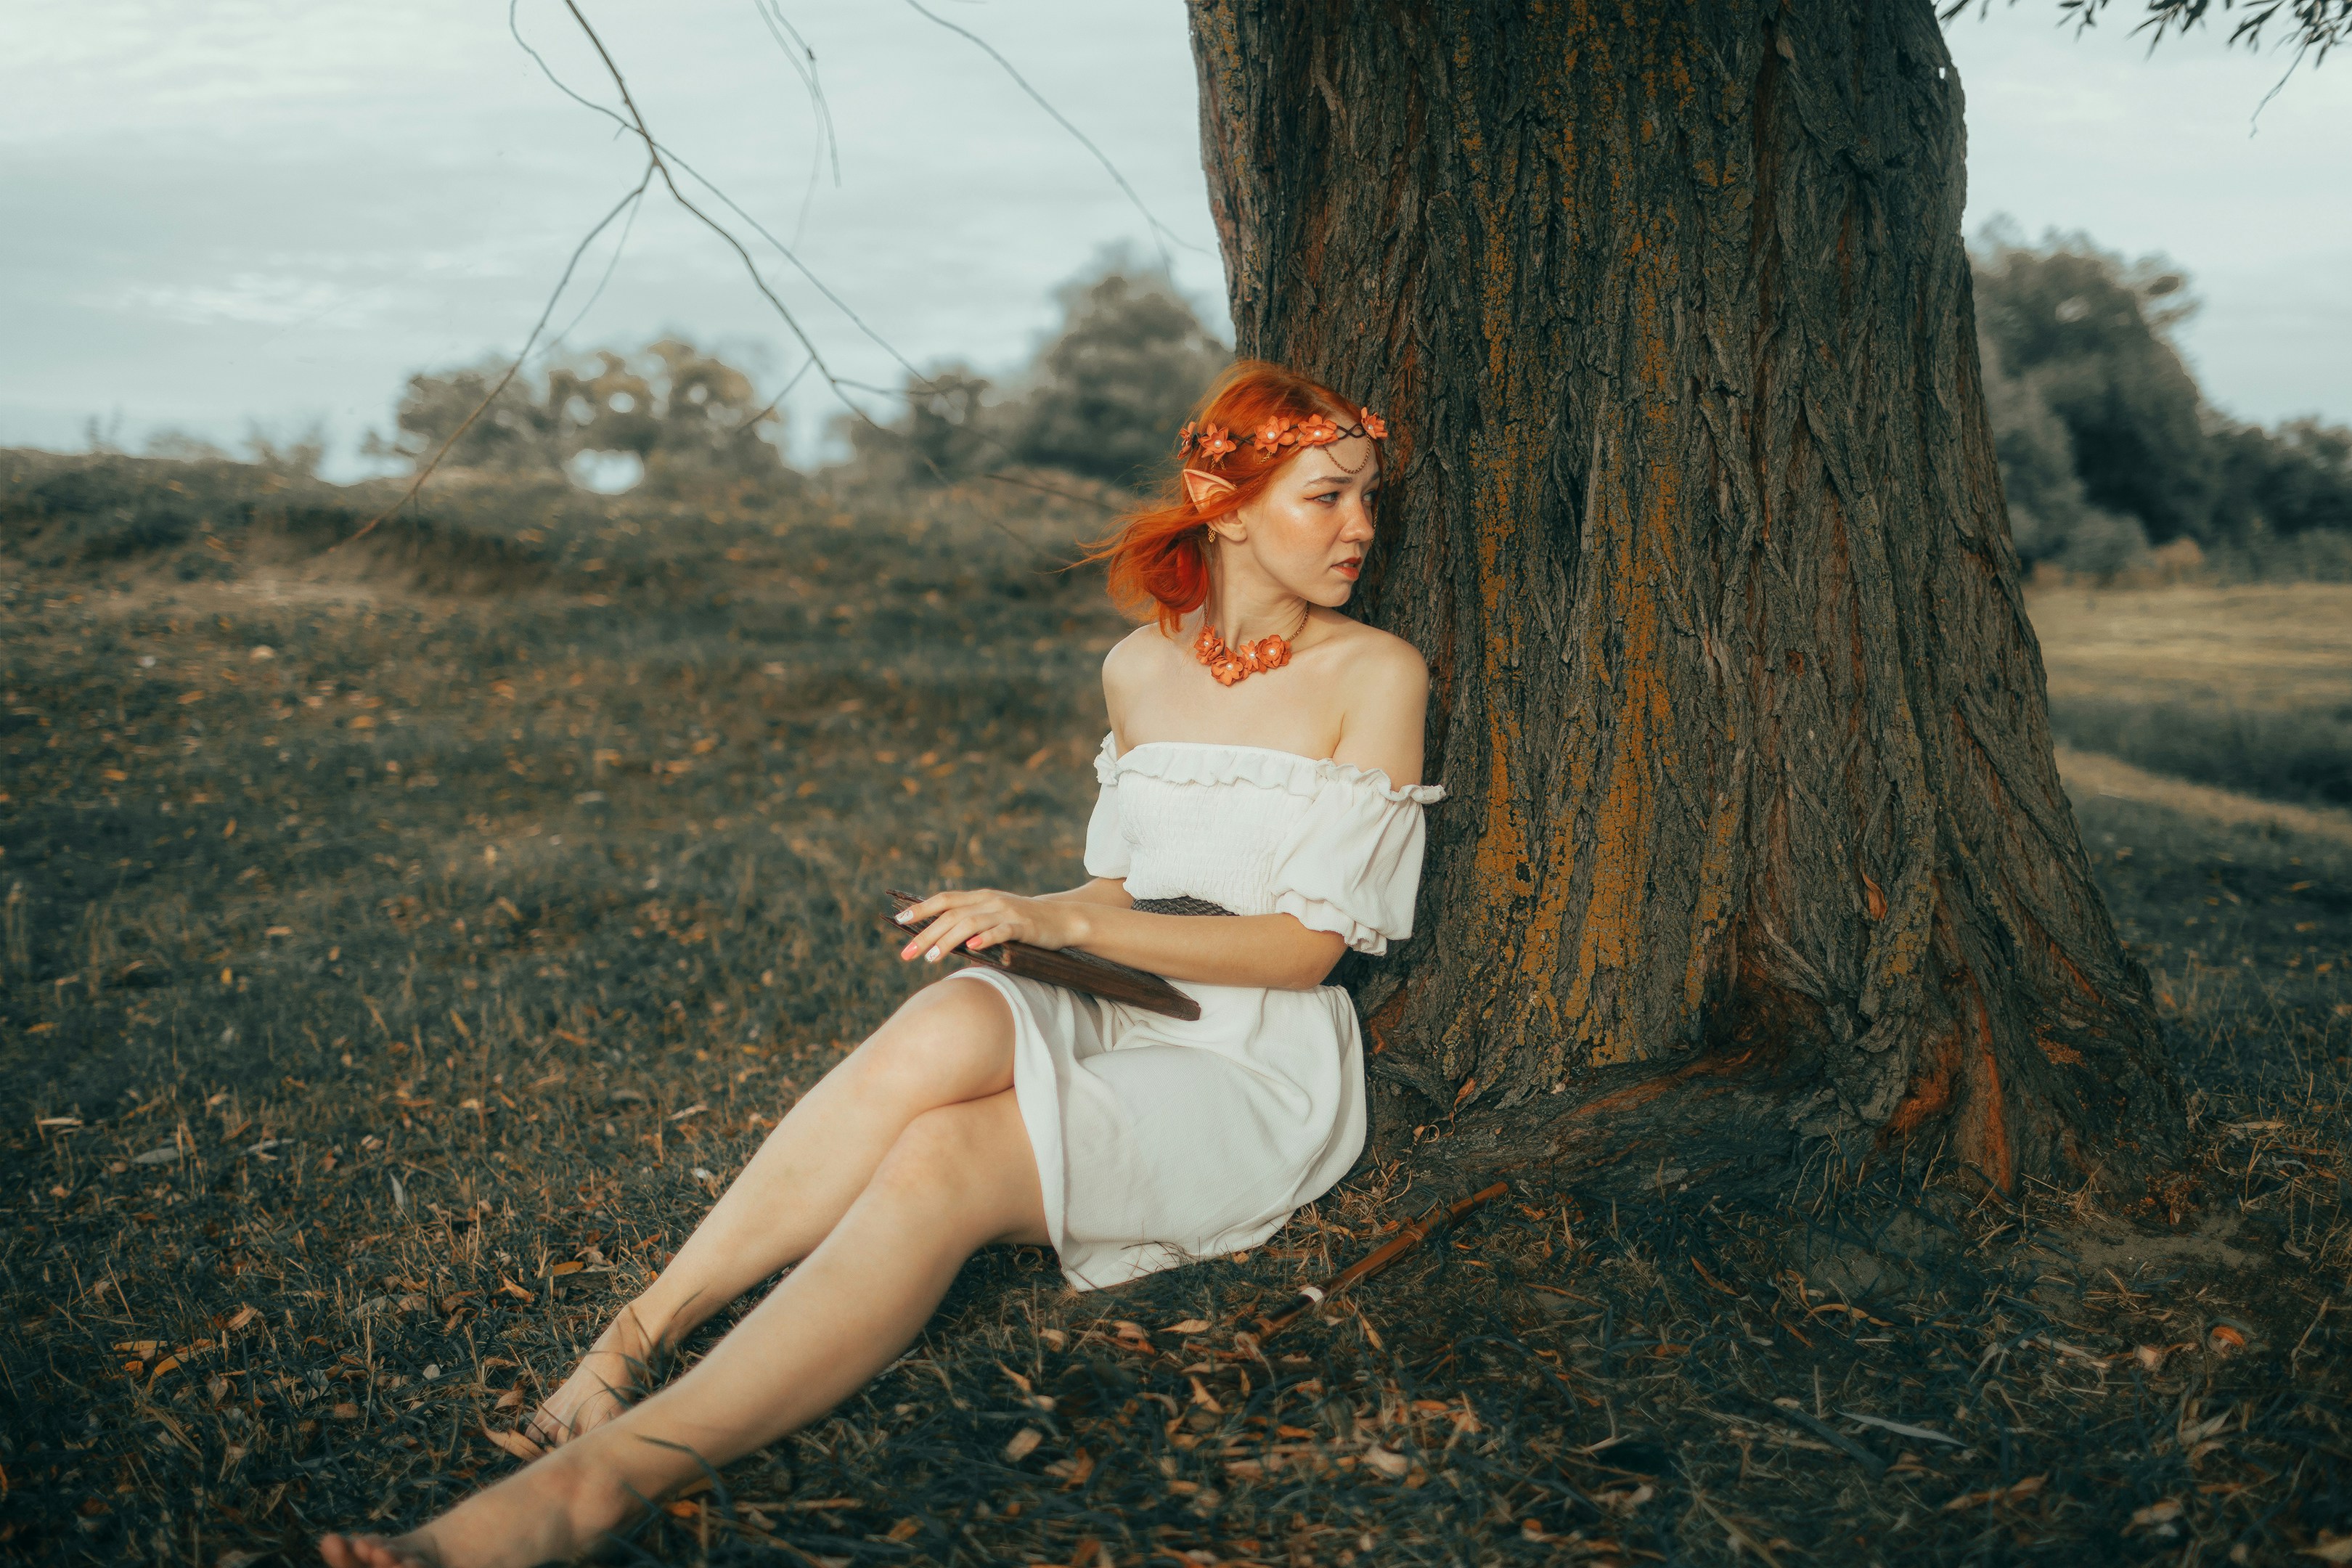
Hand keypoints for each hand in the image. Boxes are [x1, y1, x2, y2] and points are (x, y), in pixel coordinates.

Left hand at [893, 888, 1084, 965]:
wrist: (1062, 919)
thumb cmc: (1022, 924)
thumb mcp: (993, 918)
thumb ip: (969, 925)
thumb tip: (938, 943)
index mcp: (980, 897)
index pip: (944, 899)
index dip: (921, 909)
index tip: (899, 921)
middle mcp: (989, 901)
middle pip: (951, 915)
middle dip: (926, 934)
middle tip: (907, 954)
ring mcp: (1006, 912)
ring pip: (970, 923)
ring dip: (947, 940)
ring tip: (930, 957)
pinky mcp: (1023, 926)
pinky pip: (1001, 931)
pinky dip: (985, 939)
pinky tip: (971, 949)